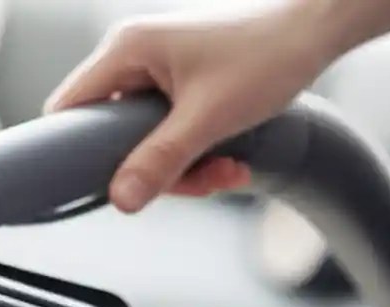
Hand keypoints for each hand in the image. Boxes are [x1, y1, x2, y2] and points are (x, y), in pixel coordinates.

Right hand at [45, 6, 336, 212]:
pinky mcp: (181, 77)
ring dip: (181, 164)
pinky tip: (228, 157)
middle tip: (196, 181)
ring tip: (226, 170)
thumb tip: (119, 199)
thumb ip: (159, 161)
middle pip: (110, 131)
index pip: (68, 108)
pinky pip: (168, 126)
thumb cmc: (271, 51)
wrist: (321, 23)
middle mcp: (134, 53)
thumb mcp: (210, 117)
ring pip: (143, 135)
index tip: (106, 181)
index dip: (75, 151)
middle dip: (153, 166)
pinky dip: (194, 148)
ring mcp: (158, 65)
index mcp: (126, 50)